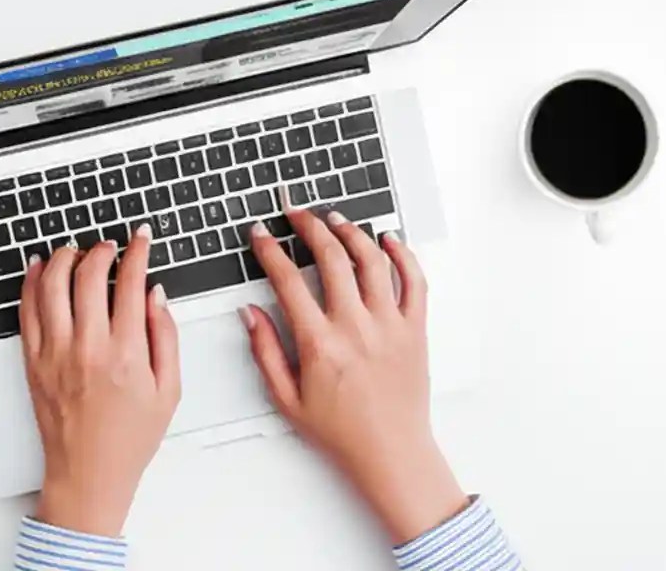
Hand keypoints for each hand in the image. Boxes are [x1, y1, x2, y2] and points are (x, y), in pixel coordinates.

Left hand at [19, 225, 180, 536]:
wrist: (88, 473)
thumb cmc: (129, 438)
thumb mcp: (169, 391)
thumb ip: (165, 337)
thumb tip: (156, 295)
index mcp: (126, 354)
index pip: (130, 283)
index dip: (137, 252)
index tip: (141, 238)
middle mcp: (87, 348)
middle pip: (88, 275)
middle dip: (101, 250)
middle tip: (109, 246)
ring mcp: (55, 353)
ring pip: (52, 285)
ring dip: (64, 258)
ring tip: (76, 251)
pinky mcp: (33, 361)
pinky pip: (27, 310)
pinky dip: (33, 282)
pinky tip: (42, 268)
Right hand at [241, 208, 466, 543]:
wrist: (391, 453)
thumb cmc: (340, 431)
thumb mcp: (286, 398)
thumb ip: (265, 350)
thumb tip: (250, 312)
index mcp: (320, 344)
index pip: (288, 281)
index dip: (269, 250)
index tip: (260, 234)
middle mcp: (356, 328)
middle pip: (331, 257)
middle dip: (309, 226)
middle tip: (296, 213)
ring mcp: (390, 326)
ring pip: (372, 260)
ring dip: (351, 231)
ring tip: (335, 218)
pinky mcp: (416, 330)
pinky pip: (414, 281)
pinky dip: (402, 254)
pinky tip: (387, 239)